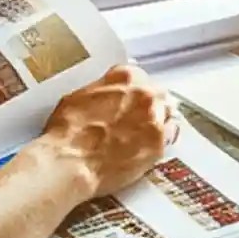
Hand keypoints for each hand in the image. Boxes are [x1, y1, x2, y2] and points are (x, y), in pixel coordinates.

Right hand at [39, 64, 179, 198]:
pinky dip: (162, 140)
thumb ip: (103, 90)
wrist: (71, 162)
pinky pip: (170, 137)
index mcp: (125, 77)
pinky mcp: (159, 144)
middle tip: (135, 117)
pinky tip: (148, 146)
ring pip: (167, 113)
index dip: (131, 89)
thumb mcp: (79, 97)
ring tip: (143, 132)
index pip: (138, 76)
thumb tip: (107, 93)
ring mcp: (155, 118)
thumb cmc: (68, 132)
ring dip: (158, 119)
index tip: (129, 97)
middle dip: (148, 103)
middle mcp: (145, 94)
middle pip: (156, 93)